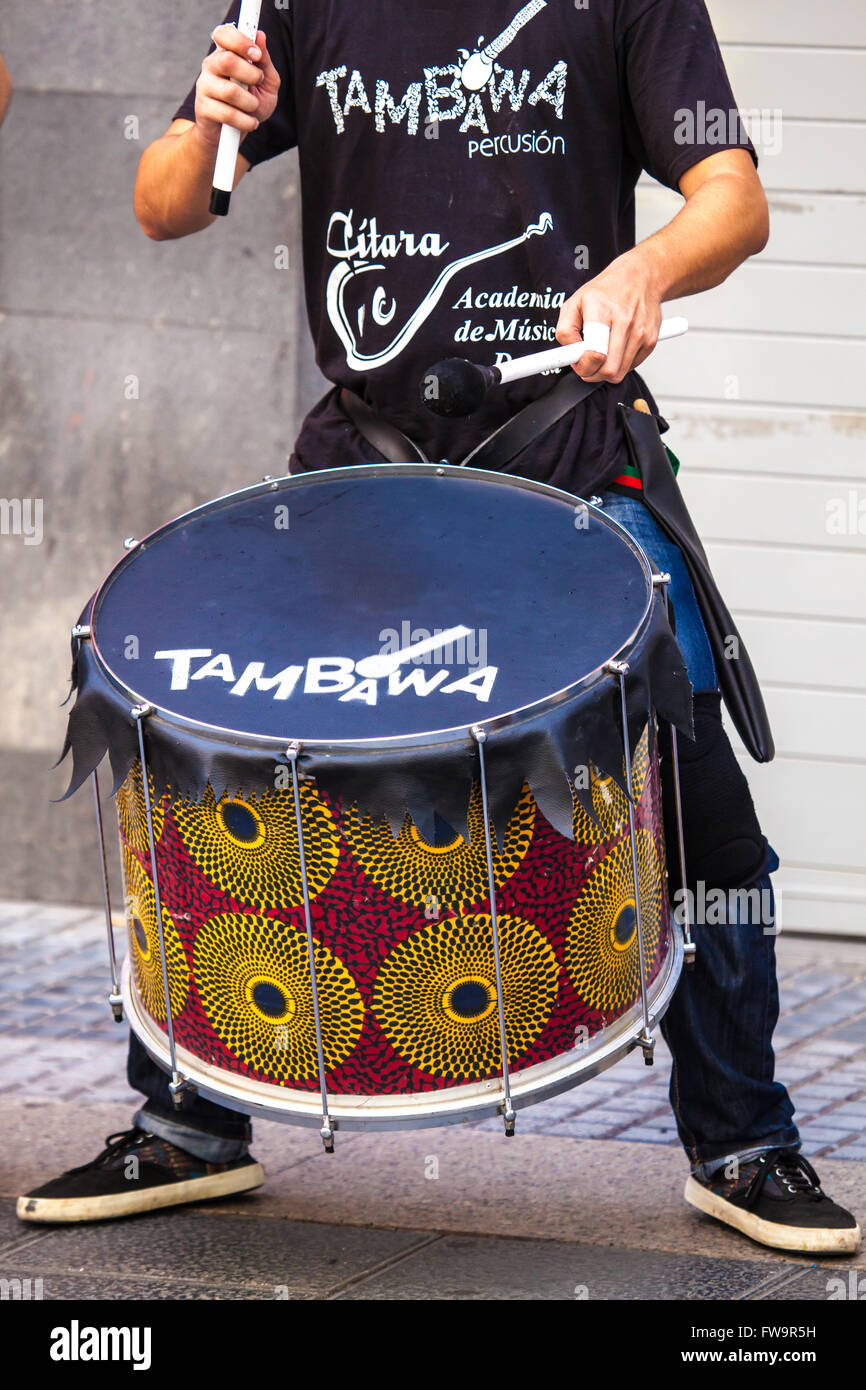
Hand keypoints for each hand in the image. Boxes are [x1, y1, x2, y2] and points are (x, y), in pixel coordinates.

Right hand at [192, 26, 279, 149]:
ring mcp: (204, 87)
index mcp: (224, 54)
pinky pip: (228, 114)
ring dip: (250, 102)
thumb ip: (264, 61)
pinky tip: (250, 122)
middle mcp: (211, 66)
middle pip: (227, 60)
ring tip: (253, 107)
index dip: (240, 41)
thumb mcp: (265, 83)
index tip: (256, 54)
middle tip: (259, 81)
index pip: (223, 34)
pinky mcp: (203, 109)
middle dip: (250, 73)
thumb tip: (261, 36)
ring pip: (230, 91)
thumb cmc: (250, 105)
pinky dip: (246, 121)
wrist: (233, 136)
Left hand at [555, 250, 662, 382]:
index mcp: (602, 310)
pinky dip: (620, 365)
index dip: (583, 366)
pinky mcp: (651, 340)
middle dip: (592, 373)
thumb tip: (570, 354)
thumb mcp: (575, 302)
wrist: (640, 277)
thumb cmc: (607, 291)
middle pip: (608, 369)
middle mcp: (624, 321)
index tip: (578, 363)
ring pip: (619, 374)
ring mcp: (640, 332)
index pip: (594, 352)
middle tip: (587, 363)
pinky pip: (631, 367)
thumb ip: (566, 330)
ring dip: (605, 371)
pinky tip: (615, 349)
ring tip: (600, 355)